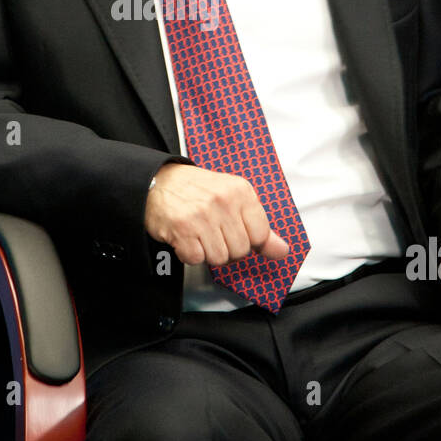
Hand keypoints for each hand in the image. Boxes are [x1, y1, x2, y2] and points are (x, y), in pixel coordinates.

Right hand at [144, 163, 289, 267]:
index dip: (249, 241)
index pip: (260, 235)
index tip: (236, 232)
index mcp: (241, 191)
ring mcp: (202, 215)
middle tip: (213, 232)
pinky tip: (186, 238)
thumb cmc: (196, 190)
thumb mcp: (233, 199)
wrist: (158, 181)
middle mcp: (223, 201)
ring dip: (207, 253)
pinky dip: (190, 254)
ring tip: (199, 235)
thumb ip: (259, 226)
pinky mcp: (182, 229)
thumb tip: (282, 251)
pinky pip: (196, 259)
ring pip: (219, 258)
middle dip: (226, 248)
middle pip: (240, 251)